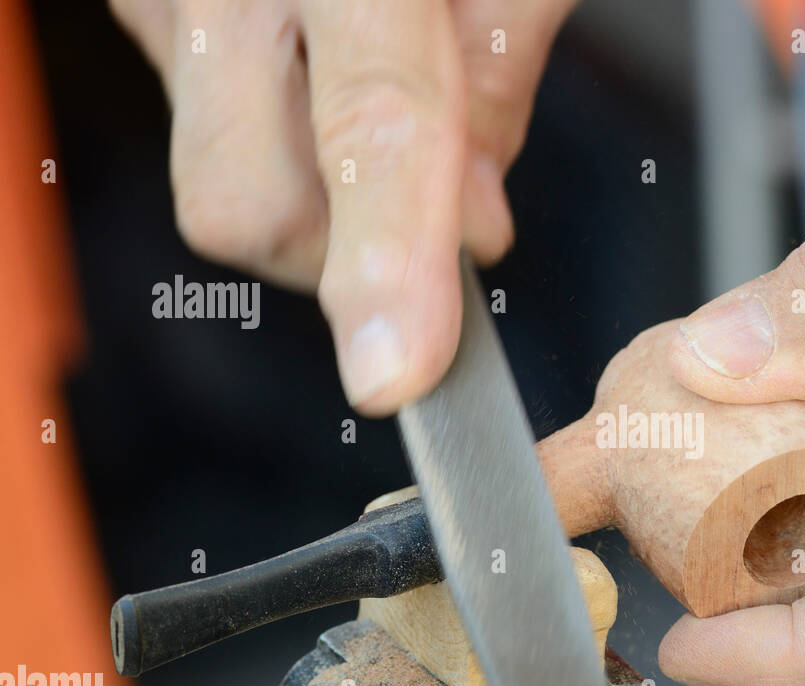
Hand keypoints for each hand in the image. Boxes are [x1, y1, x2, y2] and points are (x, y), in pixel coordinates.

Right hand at [110, 0, 575, 412]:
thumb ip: (501, 70)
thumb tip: (475, 228)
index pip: (372, 118)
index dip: (388, 258)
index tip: (397, 372)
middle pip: (251, 202)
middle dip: (352, 257)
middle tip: (438, 215)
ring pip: (224, 187)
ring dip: (324, 207)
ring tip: (382, 111)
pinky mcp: (145, 4)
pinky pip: (208, 125)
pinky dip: (284, 144)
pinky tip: (319, 75)